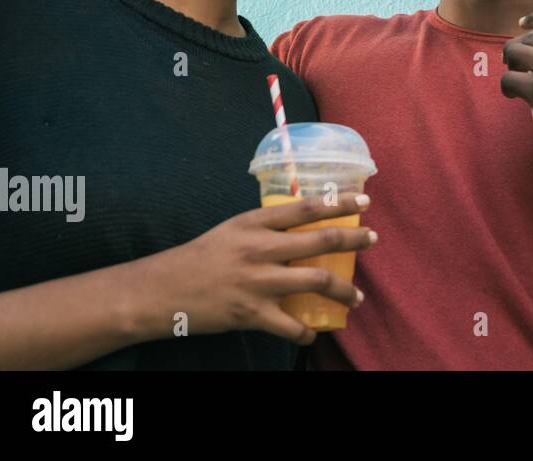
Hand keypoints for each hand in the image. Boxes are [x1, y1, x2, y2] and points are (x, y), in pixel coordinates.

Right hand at [135, 193, 377, 344]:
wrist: (161, 290)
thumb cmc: (200, 257)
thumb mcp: (232, 229)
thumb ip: (265, 227)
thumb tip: (301, 225)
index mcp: (255, 223)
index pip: (307, 208)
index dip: (340, 203)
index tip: (365, 200)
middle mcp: (260, 248)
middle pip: (320, 240)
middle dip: (353, 239)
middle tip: (372, 240)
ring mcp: (257, 281)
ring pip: (316, 281)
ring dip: (343, 290)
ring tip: (356, 297)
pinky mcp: (251, 313)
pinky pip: (291, 325)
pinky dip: (306, 331)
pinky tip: (313, 332)